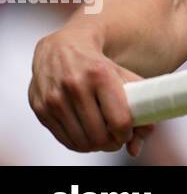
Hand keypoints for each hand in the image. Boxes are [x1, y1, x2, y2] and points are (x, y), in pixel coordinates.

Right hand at [29, 27, 154, 155]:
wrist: (62, 48)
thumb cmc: (97, 64)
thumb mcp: (122, 75)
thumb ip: (138, 104)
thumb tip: (139, 143)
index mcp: (100, 75)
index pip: (119, 120)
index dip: (127, 133)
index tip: (129, 133)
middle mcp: (75, 86)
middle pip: (100, 135)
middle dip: (113, 143)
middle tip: (117, 139)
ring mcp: (55, 98)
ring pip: (82, 141)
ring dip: (96, 146)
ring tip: (103, 139)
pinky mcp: (40, 108)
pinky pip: (64, 139)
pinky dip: (79, 144)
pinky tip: (87, 137)